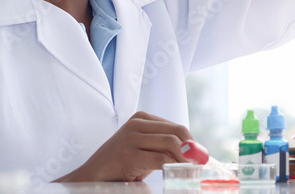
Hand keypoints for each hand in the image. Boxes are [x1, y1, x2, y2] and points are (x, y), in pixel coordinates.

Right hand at [56, 111, 192, 181]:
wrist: (92, 177)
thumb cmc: (121, 165)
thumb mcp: (144, 150)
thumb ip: (164, 146)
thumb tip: (195, 152)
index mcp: (141, 118)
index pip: (177, 127)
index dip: (193, 143)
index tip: (202, 158)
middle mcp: (136, 123)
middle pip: (177, 132)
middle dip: (193, 150)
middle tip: (202, 166)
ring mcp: (131, 138)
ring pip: (172, 144)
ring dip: (186, 159)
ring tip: (191, 172)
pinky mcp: (128, 155)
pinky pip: (160, 159)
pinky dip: (173, 167)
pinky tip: (175, 175)